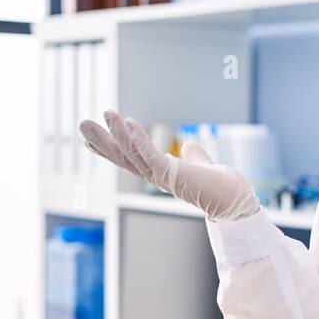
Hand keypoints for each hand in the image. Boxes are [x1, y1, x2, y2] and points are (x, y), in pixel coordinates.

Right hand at [79, 110, 260, 221]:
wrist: (237, 204)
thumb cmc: (223, 188)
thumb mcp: (203, 165)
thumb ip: (195, 157)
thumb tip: (191, 146)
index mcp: (162, 173)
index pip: (130, 158)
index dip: (110, 148)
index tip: (88, 139)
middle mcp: (157, 177)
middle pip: (122, 157)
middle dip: (102, 141)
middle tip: (81, 123)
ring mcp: (163, 178)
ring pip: (132, 155)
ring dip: (116, 134)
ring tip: (103, 114)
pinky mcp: (173, 176)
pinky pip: (150, 155)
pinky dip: (138, 139)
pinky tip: (129, 121)